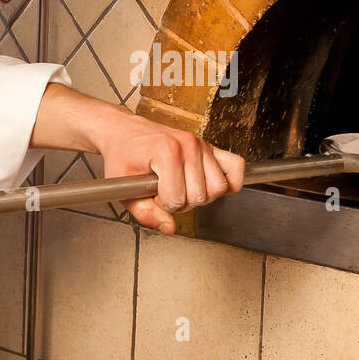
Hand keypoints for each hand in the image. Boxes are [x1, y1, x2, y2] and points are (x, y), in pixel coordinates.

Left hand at [28, 84, 244, 232]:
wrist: (125, 132)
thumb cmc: (123, 155)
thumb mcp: (122, 186)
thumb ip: (144, 212)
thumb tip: (168, 227)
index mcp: (166, 151)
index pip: (177, 198)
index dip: (162, 205)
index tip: (152, 195)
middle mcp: (188, 145)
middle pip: (200, 195)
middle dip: (181, 202)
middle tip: (165, 193)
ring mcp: (201, 145)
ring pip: (218, 188)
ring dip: (201, 195)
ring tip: (183, 189)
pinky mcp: (210, 147)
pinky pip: (236, 166)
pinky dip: (230, 182)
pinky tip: (211, 185)